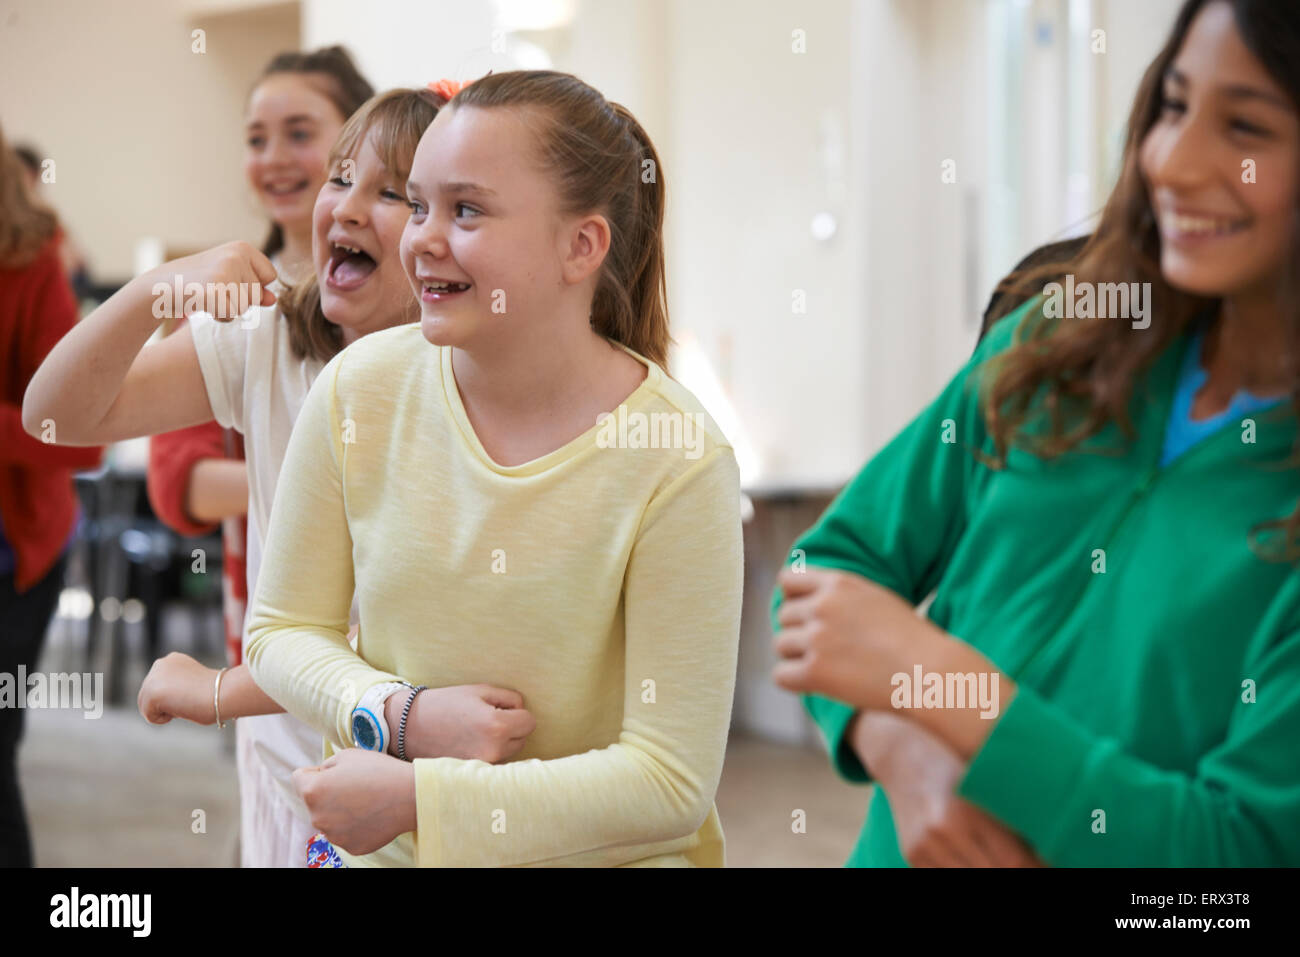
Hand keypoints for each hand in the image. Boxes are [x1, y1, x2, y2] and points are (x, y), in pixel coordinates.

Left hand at [138, 652, 217, 724]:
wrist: (223, 693)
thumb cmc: (218, 693)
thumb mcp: (194, 683)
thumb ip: (179, 686)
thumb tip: (173, 701)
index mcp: (173, 659)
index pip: (161, 685)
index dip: (176, 696)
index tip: (193, 694)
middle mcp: (160, 664)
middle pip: (149, 695)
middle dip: (166, 704)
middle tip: (189, 702)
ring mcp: (153, 678)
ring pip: (147, 706)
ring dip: (165, 711)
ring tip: (185, 704)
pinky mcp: (150, 693)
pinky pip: (150, 716)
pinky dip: (164, 719)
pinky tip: (180, 709)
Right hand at [147, 240, 277, 320]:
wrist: (160, 285)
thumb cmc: (199, 282)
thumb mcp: (231, 280)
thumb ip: (256, 289)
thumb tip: (273, 299)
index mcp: (243, 247)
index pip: (270, 276)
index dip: (251, 285)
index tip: (228, 279)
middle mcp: (236, 255)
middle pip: (258, 293)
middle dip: (239, 299)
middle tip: (214, 288)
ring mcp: (225, 271)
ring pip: (246, 306)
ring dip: (229, 308)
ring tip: (208, 294)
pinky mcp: (215, 290)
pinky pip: (232, 314)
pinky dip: (219, 315)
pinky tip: (204, 303)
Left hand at [293, 748, 415, 855]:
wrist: (410, 796)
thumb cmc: (379, 770)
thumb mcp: (347, 755)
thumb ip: (325, 766)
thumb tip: (320, 777)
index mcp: (312, 791)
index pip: (298, 777)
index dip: (316, 771)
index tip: (337, 771)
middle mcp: (317, 817)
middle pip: (313, 801)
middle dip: (327, 792)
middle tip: (355, 785)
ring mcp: (334, 836)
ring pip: (329, 818)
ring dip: (339, 810)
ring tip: (365, 799)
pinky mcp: (350, 847)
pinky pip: (344, 832)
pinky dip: (353, 824)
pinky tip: (370, 814)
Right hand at [389, 684, 535, 761]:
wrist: (410, 726)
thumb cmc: (445, 704)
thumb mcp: (479, 690)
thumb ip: (509, 698)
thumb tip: (523, 711)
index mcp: (496, 726)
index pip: (530, 722)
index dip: (518, 712)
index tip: (502, 709)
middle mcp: (493, 750)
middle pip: (522, 739)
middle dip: (512, 728)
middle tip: (486, 719)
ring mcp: (483, 766)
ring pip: (510, 753)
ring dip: (501, 743)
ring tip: (476, 732)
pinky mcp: (473, 775)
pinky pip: (495, 764)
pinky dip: (489, 754)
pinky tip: (471, 745)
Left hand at [773, 567, 932, 709]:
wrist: (930, 671)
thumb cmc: (910, 639)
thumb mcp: (875, 598)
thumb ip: (840, 596)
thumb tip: (806, 603)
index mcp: (838, 583)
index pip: (787, 580)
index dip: (794, 599)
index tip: (808, 617)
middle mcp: (823, 606)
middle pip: (784, 616)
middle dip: (800, 632)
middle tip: (829, 650)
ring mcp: (817, 638)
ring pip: (781, 645)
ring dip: (799, 657)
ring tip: (832, 666)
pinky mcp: (815, 672)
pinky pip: (781, 675)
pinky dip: (796, 682)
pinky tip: (819, 684)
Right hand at [849, 710, 1044, 866]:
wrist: (900, 756)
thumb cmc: (954, 764)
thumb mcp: (984, 784)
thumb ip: (1009, 818)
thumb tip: (1046, 852)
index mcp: (967, 809)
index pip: (1014, 860)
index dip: (1036, 867)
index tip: (1051, 862)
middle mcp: (943, 830)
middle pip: (995, 872)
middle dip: (1019, 869)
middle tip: (1034, 862)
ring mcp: (923, 846)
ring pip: (971, 878)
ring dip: (993, 870)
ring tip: (1006, 858)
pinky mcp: (911, 855)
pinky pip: (947, 876)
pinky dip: (967, 871)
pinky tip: (979, 859)